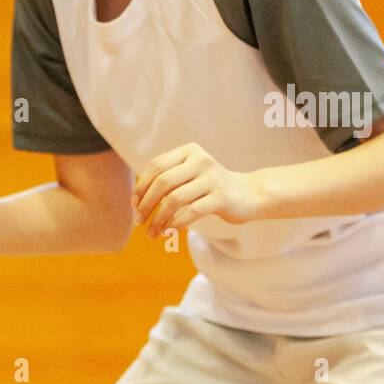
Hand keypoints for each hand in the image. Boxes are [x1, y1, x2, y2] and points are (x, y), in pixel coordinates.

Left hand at [131, 142, 261, 235]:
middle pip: (163, 182)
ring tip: (152, 232)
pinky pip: (192, 212)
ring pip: (175, 199)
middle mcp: (200, 160)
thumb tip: (137, 200)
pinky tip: (170, 232)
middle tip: (139, 220)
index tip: (134, 204)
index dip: (141, 185)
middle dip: (147, 203)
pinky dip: (176, 223)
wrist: (249, 194)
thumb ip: (168, 181)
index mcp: (189, 151)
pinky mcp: (221, 197)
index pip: (157, 165)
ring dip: (159, 218)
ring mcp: (212, 178)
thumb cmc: (210, 187)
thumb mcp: (190, 176)